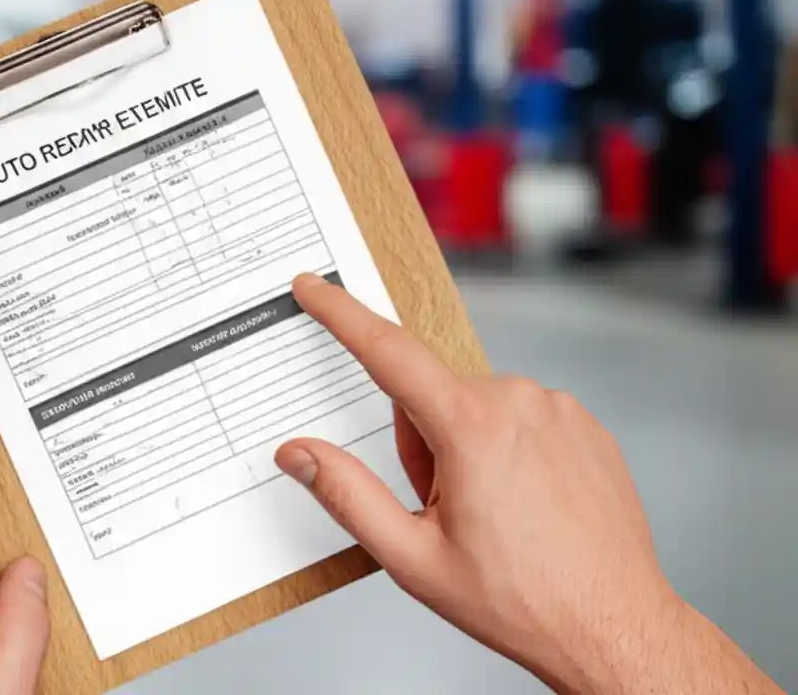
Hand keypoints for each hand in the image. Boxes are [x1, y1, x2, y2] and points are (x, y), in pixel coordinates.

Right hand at [275, 274, 780, 694]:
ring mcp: (558, 409)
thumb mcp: (413, 558)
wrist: (615, 627)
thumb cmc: (520, 601)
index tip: (314, 287)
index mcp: (470, 428)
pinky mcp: (584, 424)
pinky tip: (524, 507)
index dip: (341, 314)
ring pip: (474, 409)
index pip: (388, 353)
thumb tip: (298, 454)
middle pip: (430, 398)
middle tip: (445, 513)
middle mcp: (519, 401)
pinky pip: (518, 419)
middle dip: (421, 448)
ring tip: (492, 517)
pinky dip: (505, 454)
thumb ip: (346, 495)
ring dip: (464, 451)